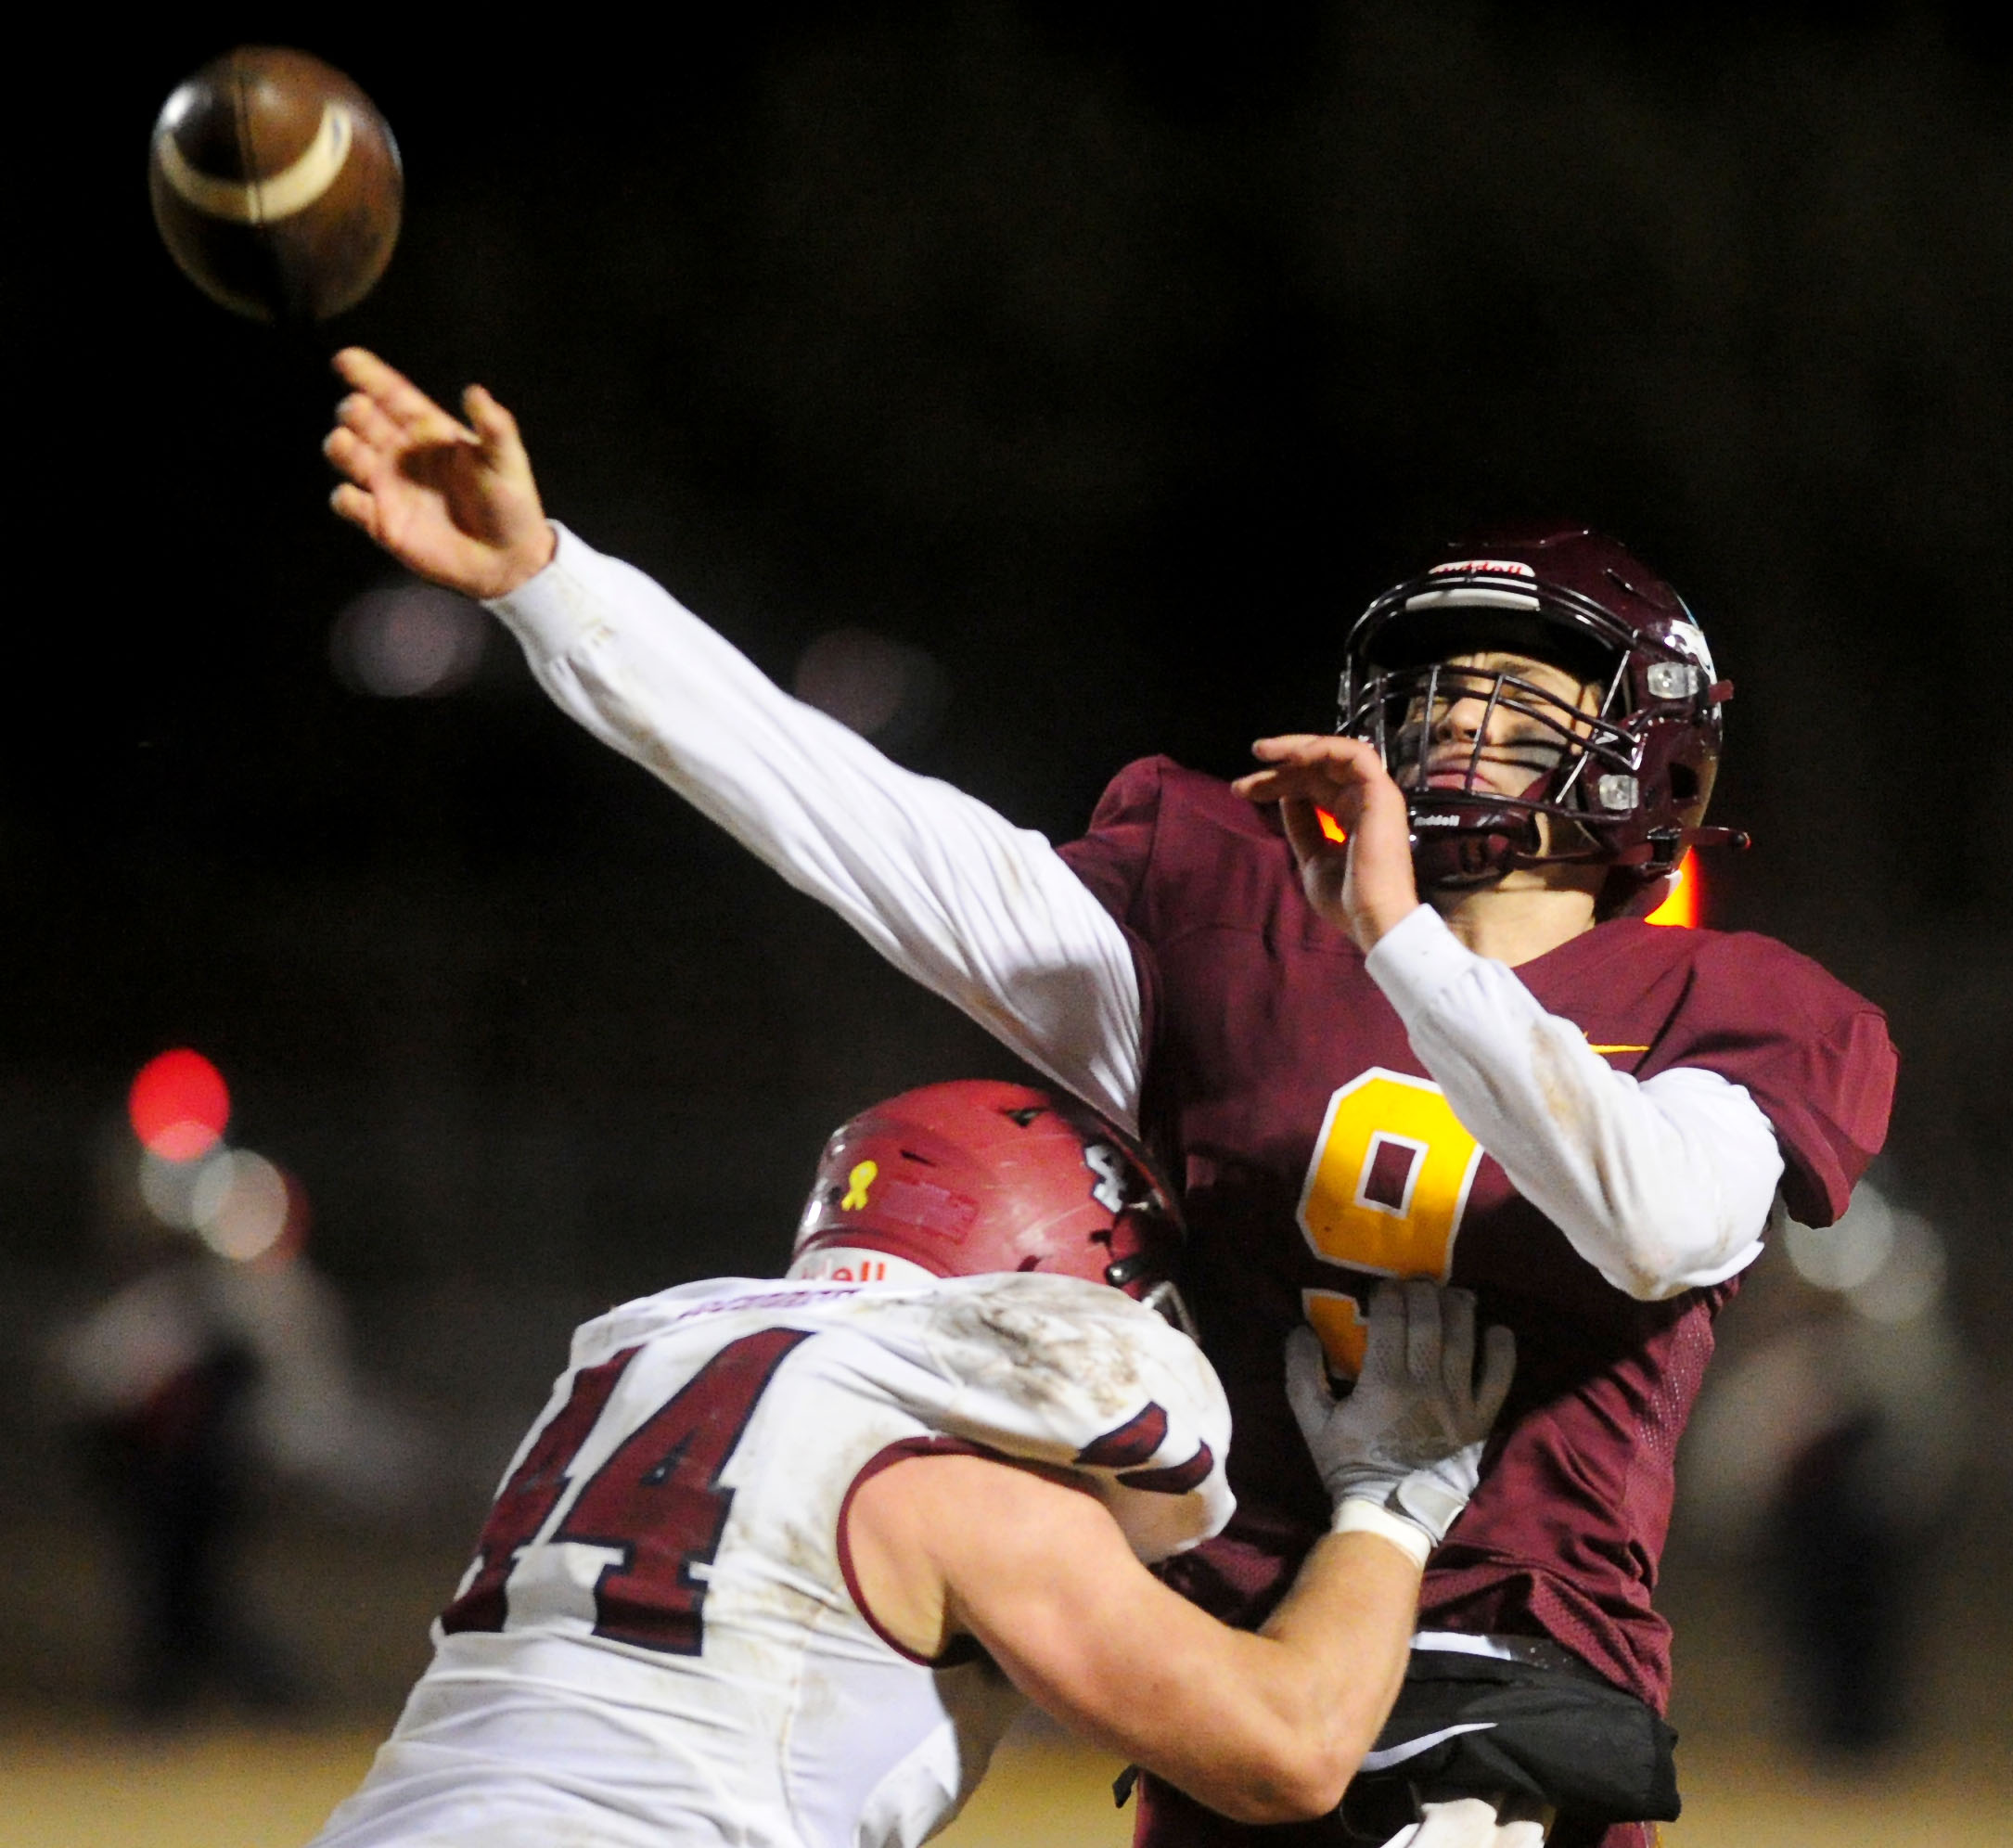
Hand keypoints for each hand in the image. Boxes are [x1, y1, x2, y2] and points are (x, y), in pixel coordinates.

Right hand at [323, 348, 556, 599]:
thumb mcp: (508, 460)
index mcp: (430, 431)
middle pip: (365, 422)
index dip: (369, 375)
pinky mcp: (383, 523)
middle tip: (357, 410)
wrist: (510, 560)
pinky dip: (345, 499)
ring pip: (351, 457)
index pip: (393, 396)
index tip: (345, 359)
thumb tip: (474, 391)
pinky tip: (354, 497)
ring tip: (345, 442)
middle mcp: (403, 454)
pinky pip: (351, 505)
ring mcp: (390, 487)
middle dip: (354, 412)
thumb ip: (494, 426)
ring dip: (342, 447)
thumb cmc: (511, 503)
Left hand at [1231, 735, 1420, 951]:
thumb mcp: (1311, 857)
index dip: (1275, 783)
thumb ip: (1302, 825)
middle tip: (1242, 782)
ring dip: (1296, 748)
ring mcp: (1374, 793)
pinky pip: (1354, 754)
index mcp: (1350, 815)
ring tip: (1262, 751)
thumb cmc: (1345, 899)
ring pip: (1333, 754)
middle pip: (1316, 769)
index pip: (1310, 786)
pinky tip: (1292, 757)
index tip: (1242, 790)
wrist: (1372, 918)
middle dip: (1277, 769)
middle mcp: (1363, 799)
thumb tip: (1286, 795)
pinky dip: (1322, 749)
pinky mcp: (1380, 791)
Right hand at [1285, 1280, 1514, 1547]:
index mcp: (1383, 1382)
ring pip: (1465, 1339)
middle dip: (1423, 1292)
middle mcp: (1425, 1384)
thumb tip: (1301, 1329)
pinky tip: (1495, 1330)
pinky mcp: (1480, 1420)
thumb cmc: (1349, 1464)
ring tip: (1453, 1294)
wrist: (1391, 1513)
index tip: (1383, 1288)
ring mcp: (1458, 1402)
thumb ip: (1302, 1372)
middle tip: (1416, 1284)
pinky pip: (1500, 1378)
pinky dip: (1501, 1350)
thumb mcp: (1312, 1421)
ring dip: (1460, 1308)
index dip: (1389, 1294)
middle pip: (1431, 1320)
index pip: (1392, 1319)